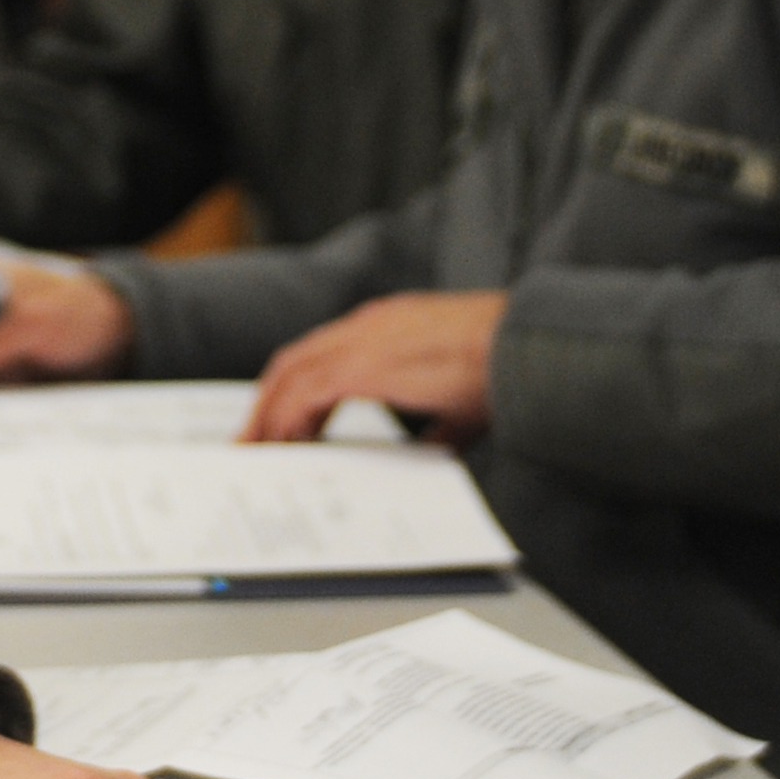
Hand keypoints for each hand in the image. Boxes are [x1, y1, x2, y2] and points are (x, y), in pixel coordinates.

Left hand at [245, 290, 505, 443]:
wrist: (528, 346)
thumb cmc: (507, 367)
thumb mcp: (462, 398)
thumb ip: (438, 423)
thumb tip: (432, 453)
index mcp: (390, 325)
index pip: (324, 353)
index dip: (296, 388)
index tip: (283, 422)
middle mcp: (370, 325)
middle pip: (296, 360)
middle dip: (267, 402)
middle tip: (251, 442)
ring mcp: (365, 341)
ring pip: (292, 374)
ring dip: (268, 414)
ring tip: (257, 451)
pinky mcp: (367, 366)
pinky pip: (308, 394)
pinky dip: (290, 419)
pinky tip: (290, 445)